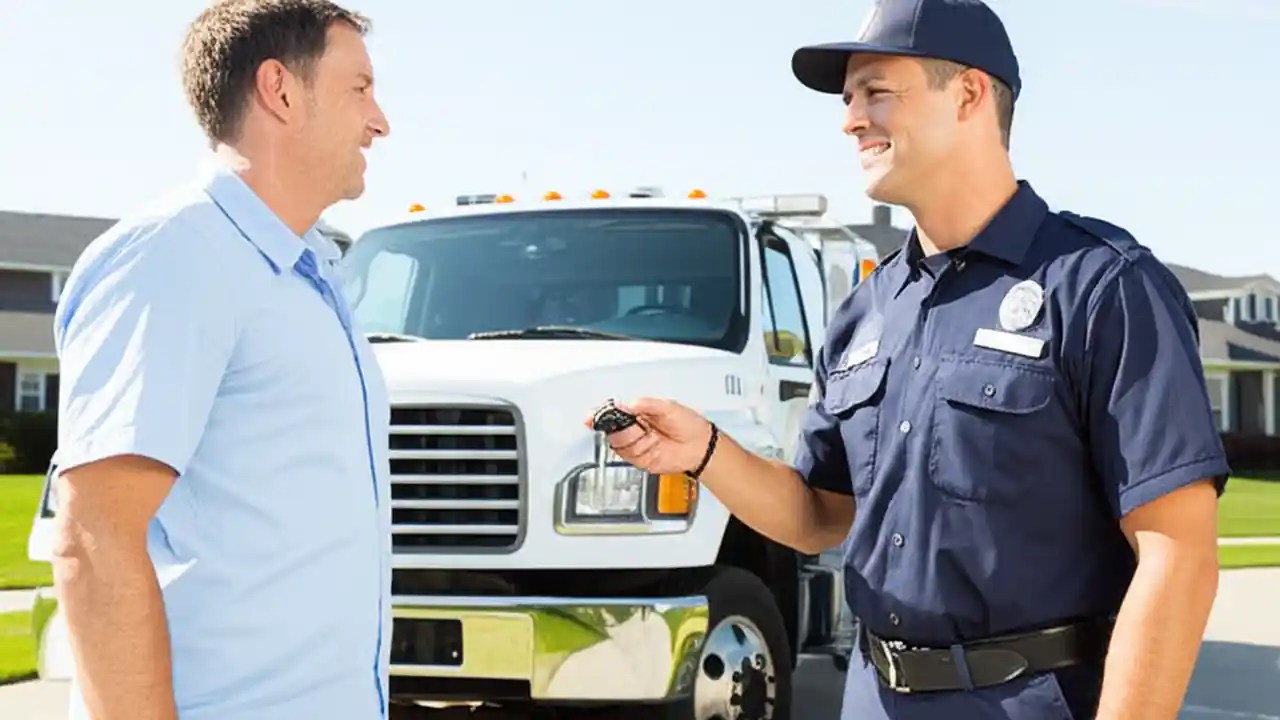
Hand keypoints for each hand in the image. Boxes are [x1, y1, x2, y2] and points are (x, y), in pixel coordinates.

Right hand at [583, 397, 712, 475]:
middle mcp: (635, 429)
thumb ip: (645, 404)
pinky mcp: (641, 460)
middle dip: (621, 428)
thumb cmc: (689, 424)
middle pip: (612, 430)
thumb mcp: (667, 406)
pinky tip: (650, 445)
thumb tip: (626, 404)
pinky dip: (637, 451)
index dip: (600, 416)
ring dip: (633, 440)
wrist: (700, 446)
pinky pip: (629, 457)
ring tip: (650, 435)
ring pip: (619, 445)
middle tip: (635, 424)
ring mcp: (637, 445)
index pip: (613, 413)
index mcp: (638, 413)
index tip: (591, 417)